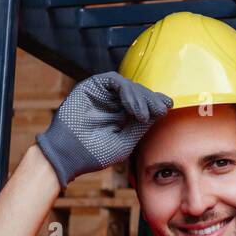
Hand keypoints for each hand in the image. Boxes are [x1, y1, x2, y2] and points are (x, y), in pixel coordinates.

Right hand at [35, 72, 172, 188]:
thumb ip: (142, 125)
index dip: (157, 102)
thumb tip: (162, 108)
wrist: (68, 155)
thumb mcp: (127, 141)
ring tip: (142, 115)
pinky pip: (114, 80)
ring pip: (129, 85)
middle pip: (140, 92)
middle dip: (151, 100)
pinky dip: (127, 91)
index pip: (145, 103)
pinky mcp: (92, 86)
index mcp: (124, 116)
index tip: (167, 107)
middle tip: (159, 111)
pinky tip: (132, 107)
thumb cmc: (96, 153)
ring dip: (141, 97)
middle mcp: (115, 103)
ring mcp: (103, 94)